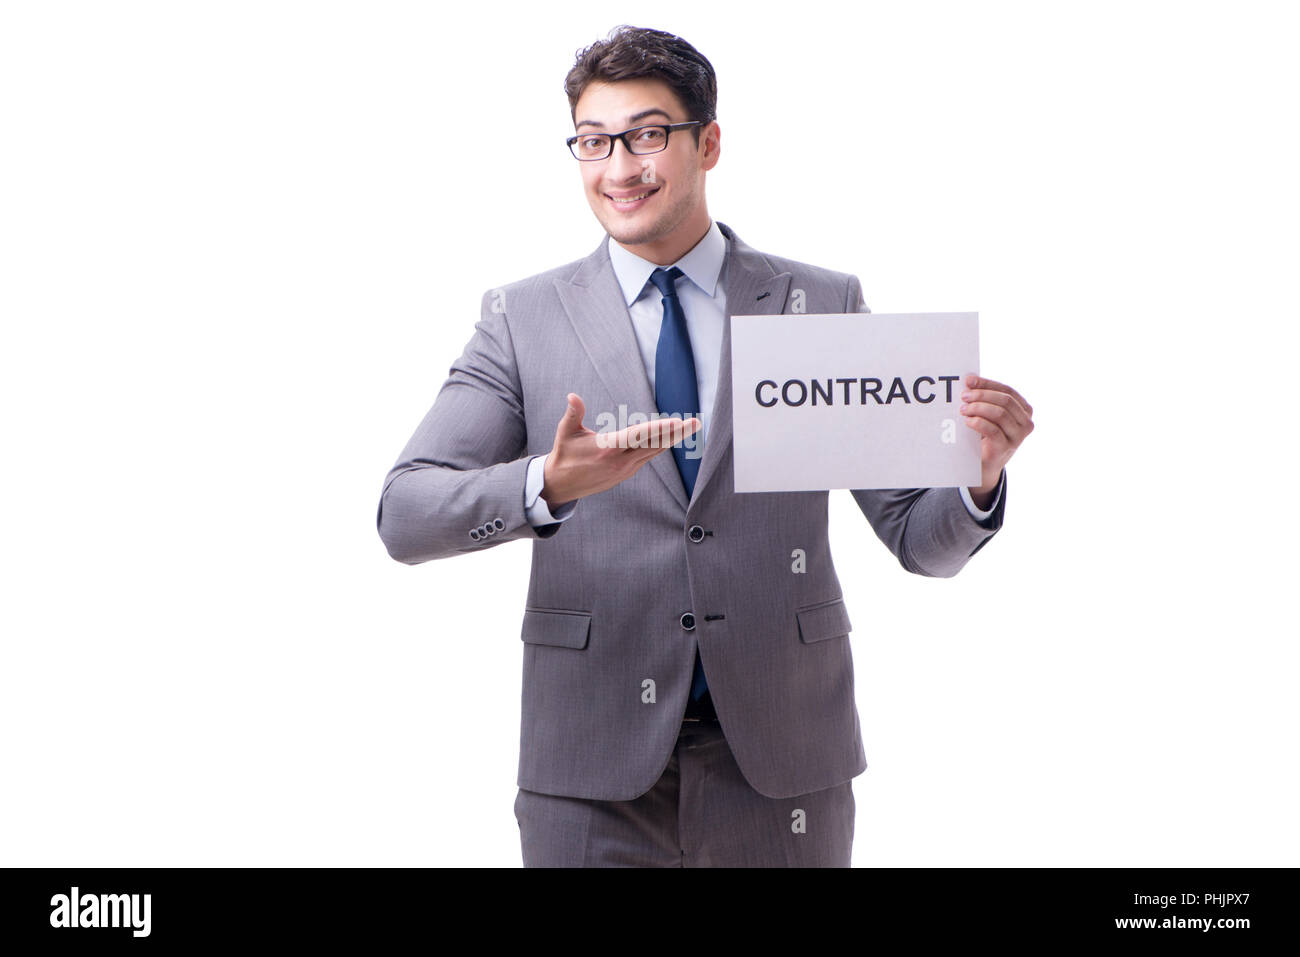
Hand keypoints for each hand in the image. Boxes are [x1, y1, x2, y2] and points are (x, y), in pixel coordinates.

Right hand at [541, 393, 700, 507]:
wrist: (561, 486)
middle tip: (696, 422)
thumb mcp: (565, 433)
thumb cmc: (563, 455)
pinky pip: (647, 457)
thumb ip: (573, 414)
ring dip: (673, 439)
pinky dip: (661, 446)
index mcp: (607, 448)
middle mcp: (620, 461)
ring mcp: (625, 470)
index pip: (638, 436)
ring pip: (653, 451)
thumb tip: (572, 396)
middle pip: (653, 444)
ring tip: (691, 427)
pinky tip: (673, 437)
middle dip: (676, 433)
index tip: (677, 422)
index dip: (659, 428)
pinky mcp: (626, 473)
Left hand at [960, 374, 1033, 508]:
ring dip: (978, 408)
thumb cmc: (986, 434)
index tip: (969, 381)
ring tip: (963, 409)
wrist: (985, 464)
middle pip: (1005, 401)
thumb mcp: (989, 414)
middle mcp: (1026, 422)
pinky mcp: (1006, 447)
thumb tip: (969, 380)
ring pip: (999, 414)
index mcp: (1024, 410)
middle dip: (982, 395)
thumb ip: (985, 398)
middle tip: (964, 395)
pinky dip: (978, 422)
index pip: (1007, 391)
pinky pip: (993, 430)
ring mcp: (1018, 436)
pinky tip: (967, 421)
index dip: (988, 384)